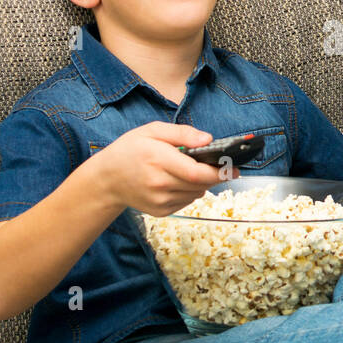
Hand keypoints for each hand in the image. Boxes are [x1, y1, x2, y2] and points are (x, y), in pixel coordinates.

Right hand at [90, 121, 239, 216]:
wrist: (107, 179)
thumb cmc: (130, 150)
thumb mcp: (152, 131)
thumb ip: (182, 133)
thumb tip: (208, 139)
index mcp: (158, 160)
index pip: (197, 173)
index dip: (220, 172)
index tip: (234, 167)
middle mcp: (159, 184)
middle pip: (200, 185)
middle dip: (215, 175)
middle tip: (220, 166)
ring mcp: (160, 201)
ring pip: (196, 194)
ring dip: (201, 183)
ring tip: (190, 170)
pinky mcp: (160, 211)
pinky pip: (187, 201)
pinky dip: (190, 191)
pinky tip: (177, 181)